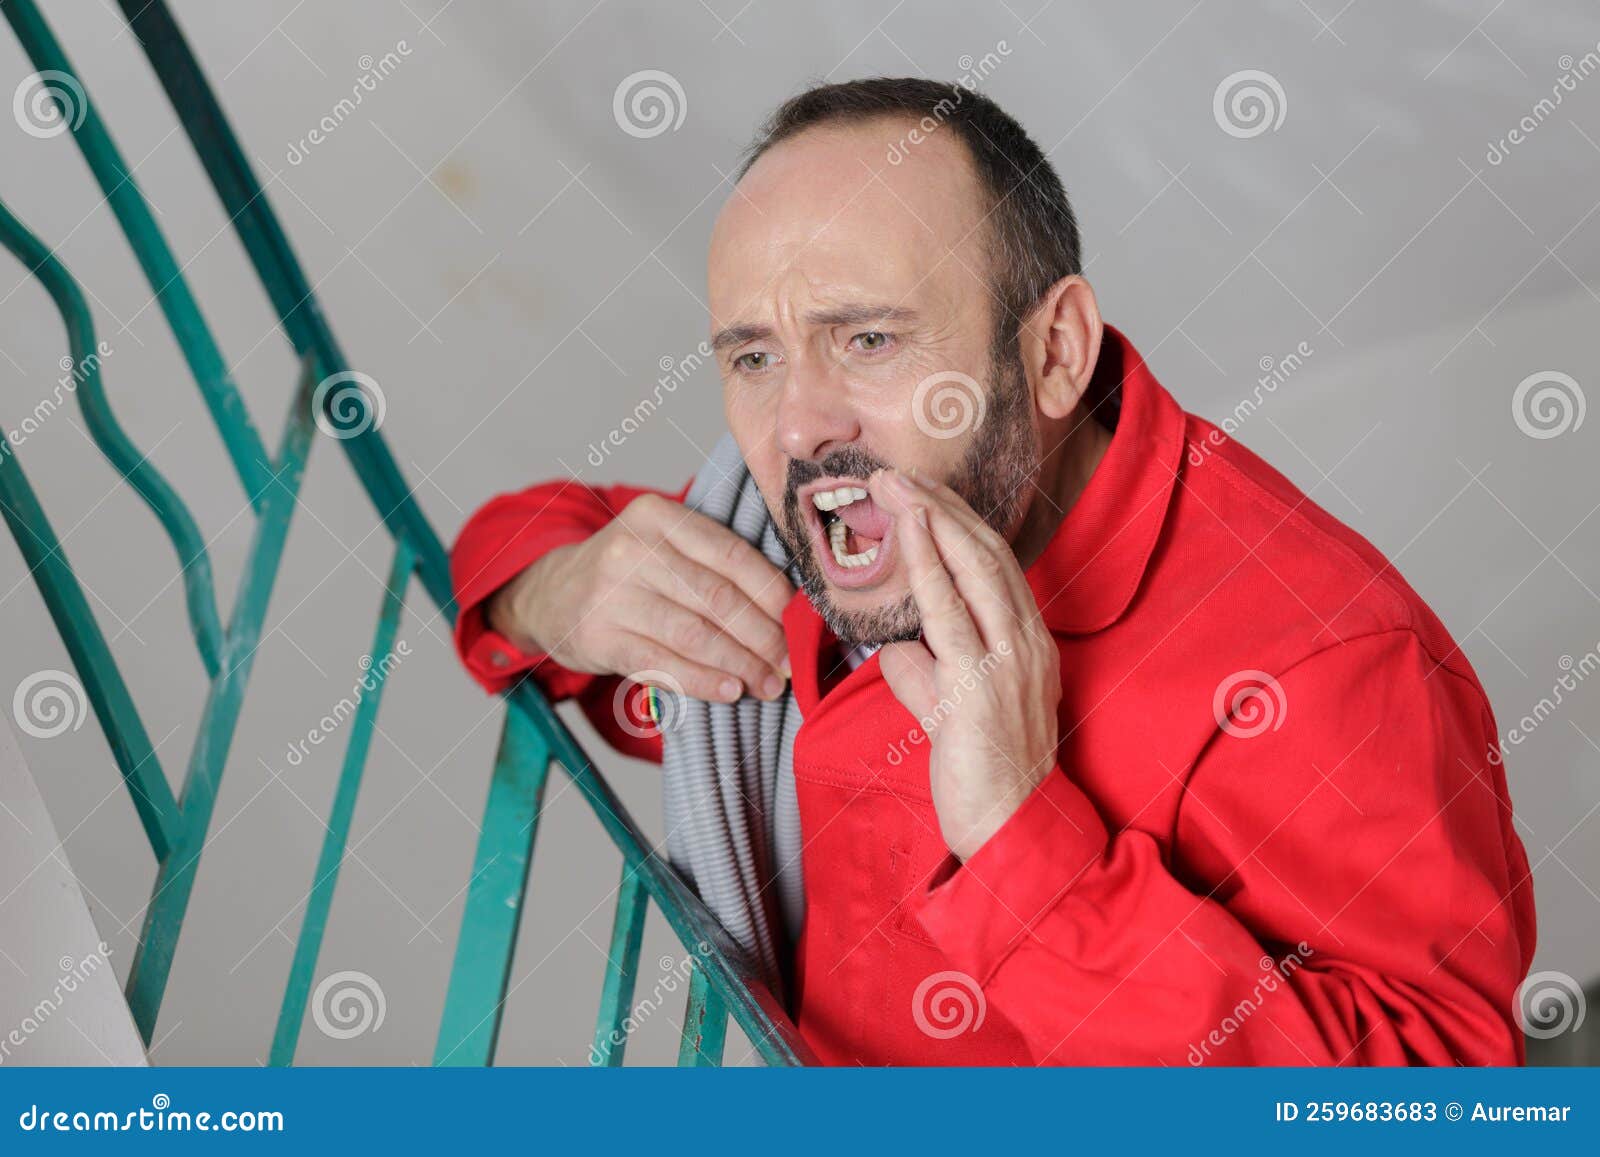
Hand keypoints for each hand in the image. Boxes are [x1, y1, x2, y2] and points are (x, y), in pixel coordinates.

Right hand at [488, 493, 792, 702]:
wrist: (552, 594)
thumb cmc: (629, 572)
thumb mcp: (664, 545)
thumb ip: (716, 563)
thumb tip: (790, 609)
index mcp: (659, 516)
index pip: (733, 555)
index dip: (774, 595)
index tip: (803, 623)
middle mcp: (633, 549)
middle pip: (718, 598)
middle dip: (764, 636)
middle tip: (792, 662)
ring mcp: (612, 594)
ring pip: (694, 634)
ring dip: (740, 664)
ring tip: (769, 684)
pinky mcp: (600, 638)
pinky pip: (662, 663)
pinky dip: (702, 680)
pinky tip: (730, 690)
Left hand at [868, 468, 1062, 859]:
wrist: (1013, 831)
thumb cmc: (982, 775)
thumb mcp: (949, 710)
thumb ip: (927, 672)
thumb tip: (897, 647)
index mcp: (1028, 643)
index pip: (996, 565)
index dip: (958, 521)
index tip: (923, 490)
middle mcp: (1027, 644)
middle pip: (988, 553)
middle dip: (942, 504)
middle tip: (899, 470)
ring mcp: (1009, 663)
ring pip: (975, 571)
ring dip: (932, 519)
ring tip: (897, 484)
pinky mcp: (980, 689)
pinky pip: (950, 615)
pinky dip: (928, 566)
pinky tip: (908, 533)